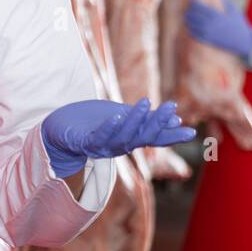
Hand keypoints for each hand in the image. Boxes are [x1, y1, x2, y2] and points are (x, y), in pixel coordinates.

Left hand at [42, 99, 196, 177]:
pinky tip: (117, 116)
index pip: (154, 139)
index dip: (172, 136)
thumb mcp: (123, 118)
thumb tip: (177, 120)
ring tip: (147, 103)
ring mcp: (101, 146)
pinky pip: (98, 137)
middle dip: (158, 123)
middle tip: (173, 109)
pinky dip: (109, 128)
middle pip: (142, 138)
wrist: (60, 129)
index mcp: (130, 140)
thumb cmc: (94, 123)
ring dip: (135, 121)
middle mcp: (119, 146)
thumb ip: (145, 120)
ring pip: (123, 138)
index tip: (191, 132)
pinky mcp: (84, 142)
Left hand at [184, 0, 251, 58]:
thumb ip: (227, 3)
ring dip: (189, 22)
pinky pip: (197, 36)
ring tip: (186, 18)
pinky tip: (190, 28)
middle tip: (186, 11)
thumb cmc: (239, 25)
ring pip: (194, 26)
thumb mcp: (234, 12)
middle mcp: (212, 24)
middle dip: (190, 13)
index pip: (202, 8)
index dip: (195, 5)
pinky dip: (192, 31)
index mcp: (217, 16)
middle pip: (195, 17)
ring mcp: (210, 33)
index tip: (192, 2)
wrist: (243, 41)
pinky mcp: (209, 40)